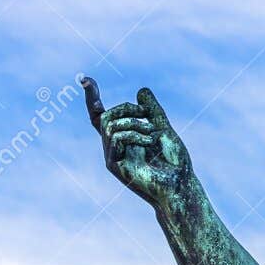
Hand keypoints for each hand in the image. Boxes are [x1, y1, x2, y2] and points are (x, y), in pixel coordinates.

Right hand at [82, 78, 191, 206]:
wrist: (180, 185)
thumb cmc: (174, 162)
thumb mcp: (162, 128)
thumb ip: (152, 111)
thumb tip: (141, 91)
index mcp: (123, 139)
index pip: (100, 116)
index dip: (91, 97)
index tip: (84, 79)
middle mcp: (114, 148)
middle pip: (106, 116)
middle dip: (125, 108)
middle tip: (145, 113)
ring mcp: (113, 157)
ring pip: (110, 126)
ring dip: (133, 122)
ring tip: (152, 133)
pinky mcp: (114, 166)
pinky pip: (115, 138)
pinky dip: (133, 134)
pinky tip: (149, 141)